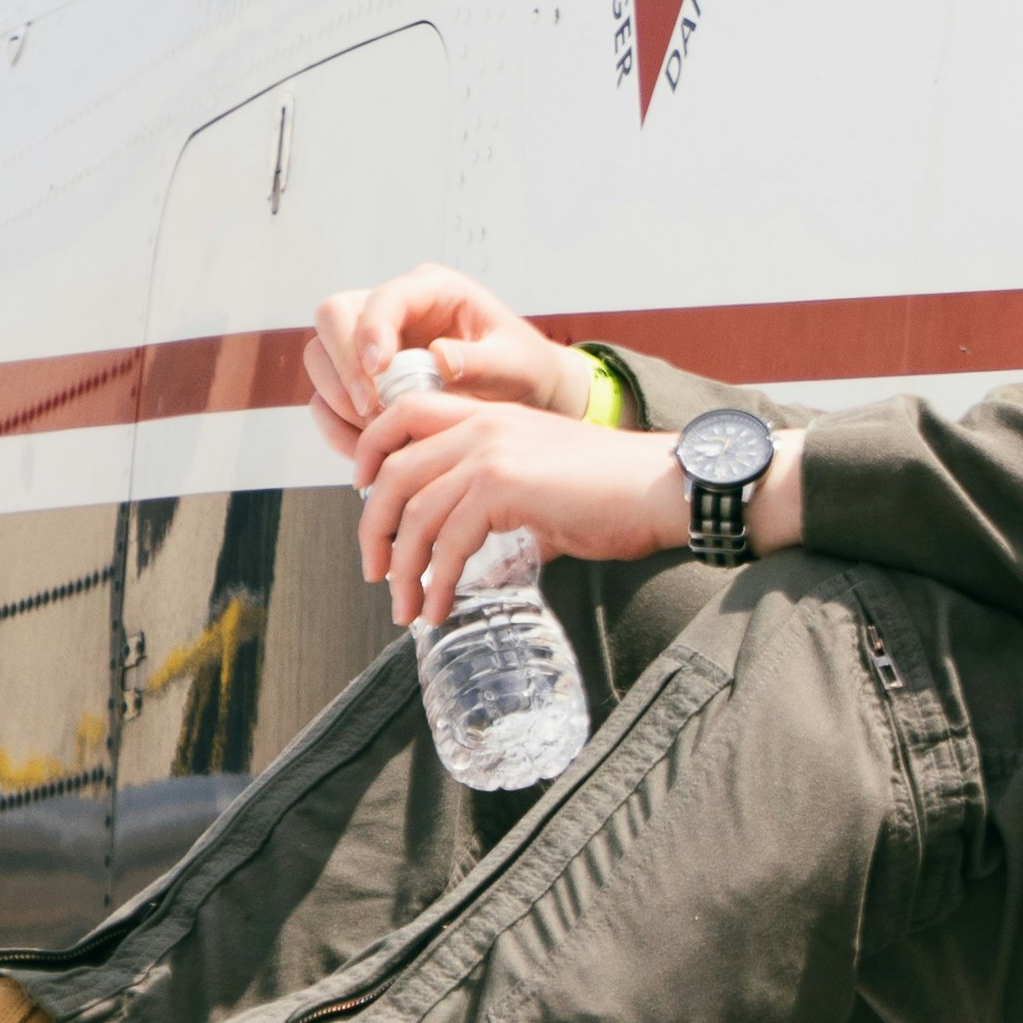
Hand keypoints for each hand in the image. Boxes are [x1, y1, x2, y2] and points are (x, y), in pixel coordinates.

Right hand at [307, 265, 579, 461]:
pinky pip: (325, 397)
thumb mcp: (515, 364)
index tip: (378, 371)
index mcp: (432, 290)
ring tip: (377, 432)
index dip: (371, 331)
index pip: (382, 298)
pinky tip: (367, 447)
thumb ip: (479, 362)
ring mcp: (369, 341)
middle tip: (372, 410)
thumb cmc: (522, 370)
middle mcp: (393, 309)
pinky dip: (337, 425)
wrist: (521, 398)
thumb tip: (439, 358)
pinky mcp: (359, 378)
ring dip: (339, 399)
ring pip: (320, 357)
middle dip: (345, 366)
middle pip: (333, 317)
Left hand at [351, 386, 671, 625]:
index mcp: (488, 415)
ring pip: (414, 513)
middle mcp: (482, 425)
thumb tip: (480, 557)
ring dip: (402, 569)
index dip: (369, 453)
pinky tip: (439, 608)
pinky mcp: (503, 487)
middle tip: (377, 571)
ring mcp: (490, 453)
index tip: (363, 496)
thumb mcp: (543, 480)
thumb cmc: (614, 491)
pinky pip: (447, 542)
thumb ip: (504, 504)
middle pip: (394, 471)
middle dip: (374, 528)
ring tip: (406, 608)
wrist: (659, 487)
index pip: (402, 415)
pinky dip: (436, 583)